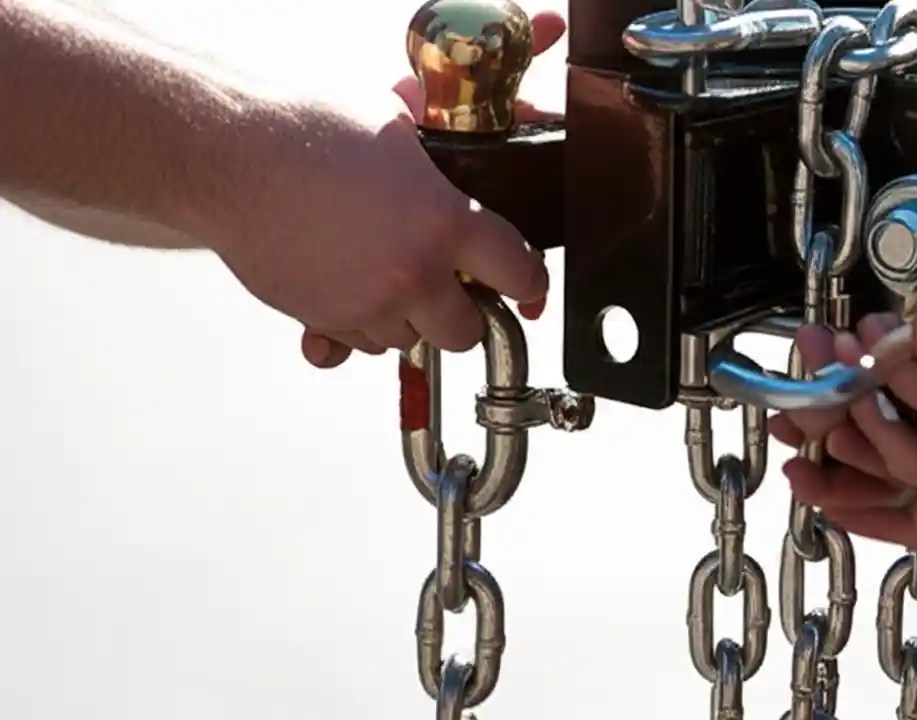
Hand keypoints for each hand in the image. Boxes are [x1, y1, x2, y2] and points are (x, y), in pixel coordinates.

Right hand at [211, 11, 566, 368]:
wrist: (227, 156)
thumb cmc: (302, 130)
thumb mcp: (391, 124)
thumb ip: (433, 146)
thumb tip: (452, 132)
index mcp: (443, 223)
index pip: (519, 272)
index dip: (528, 279)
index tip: (526, 283)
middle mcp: (411, 274)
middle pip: (467, 333)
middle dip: (464, 314)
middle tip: (453, 288)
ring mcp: (365, 304)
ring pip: (409, 343)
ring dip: (408, 320)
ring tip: (388, 277)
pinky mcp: (321, 319)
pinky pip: (353, 347)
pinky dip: (357, 329)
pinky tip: (349, 295)